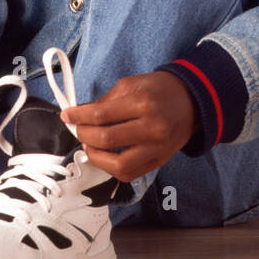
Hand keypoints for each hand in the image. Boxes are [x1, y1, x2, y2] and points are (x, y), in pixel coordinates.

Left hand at [60, 70, 197, 182]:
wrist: (192, 102)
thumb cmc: (159, 89)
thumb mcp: (131, 84)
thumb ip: (105, 101)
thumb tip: (80, 114)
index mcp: (143, 103)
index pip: (101, 114)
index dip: (79, 116)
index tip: (67, 115)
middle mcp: (152, 128)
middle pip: (106, 139)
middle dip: (84, 135)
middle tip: (77, 129)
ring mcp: (157, 148)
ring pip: (118, 164)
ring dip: (96, 157)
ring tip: (89, 146)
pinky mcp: (159, 161)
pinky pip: (130, 173)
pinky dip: (111, 168)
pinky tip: (104, 157)